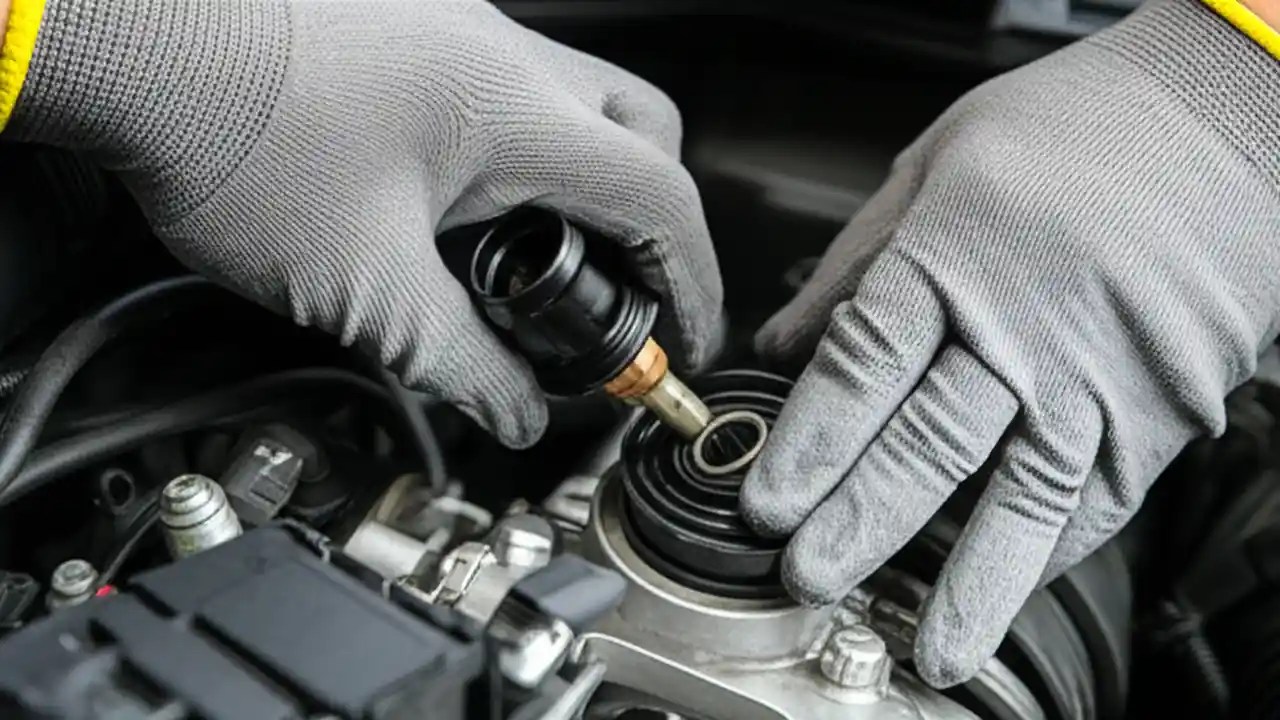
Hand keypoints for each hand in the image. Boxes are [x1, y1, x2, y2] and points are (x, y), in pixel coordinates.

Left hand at [8, 0, 721, 447]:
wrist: (133, 43)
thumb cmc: (235, 139)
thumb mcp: (366, 288)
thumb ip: (461, 362)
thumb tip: (515, 413)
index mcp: (518, 112)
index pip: (660, 197)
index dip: (690, 280)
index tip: (684, 336)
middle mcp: (508, 56)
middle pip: (646, 133)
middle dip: (653, 223)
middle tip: (623, 294)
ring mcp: (464, 33)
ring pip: (583, 105)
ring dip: (585, 186)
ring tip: (537, 261)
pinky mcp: (419, 32)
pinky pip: (514, 92)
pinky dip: (526, 156)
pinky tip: (469, 207)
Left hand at [740, 0, 1279, 686]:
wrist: (1232, 121)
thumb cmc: (1081, 129)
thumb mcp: (939, 160)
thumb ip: (854, 261)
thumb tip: (783, 345)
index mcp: (954, 254)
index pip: (861, 366)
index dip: (809, 445)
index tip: (765, 504)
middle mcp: (1025, 326)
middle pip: (928, 442)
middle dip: (861, 521)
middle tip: (808, 579)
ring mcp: (1101, 375)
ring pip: (1024, 494)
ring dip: (971, 580)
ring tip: (928, 645)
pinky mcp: (1160, 408)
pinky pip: (1100, 496)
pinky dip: (1052, 549)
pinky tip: (1015, 590)